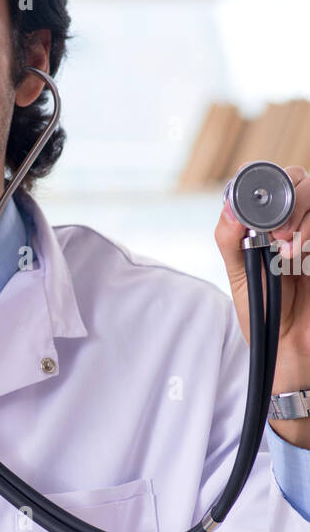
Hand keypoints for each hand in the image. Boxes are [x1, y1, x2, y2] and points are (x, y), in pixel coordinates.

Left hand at [214, 162, 309, 448]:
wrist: (288, 352)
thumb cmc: (264, 312)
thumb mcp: (240, 276)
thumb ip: (231, 240)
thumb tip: (229, 208)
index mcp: (277, 222)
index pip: (284, 180)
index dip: (277, 186)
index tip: (264, 213)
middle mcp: (302, 224)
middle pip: (308, 182)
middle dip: (295, 202)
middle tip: (281, 236)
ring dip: (306, 224)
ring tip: (289, 257)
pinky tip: (304, 265)